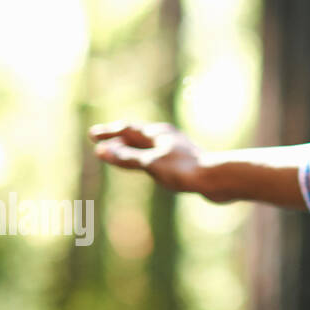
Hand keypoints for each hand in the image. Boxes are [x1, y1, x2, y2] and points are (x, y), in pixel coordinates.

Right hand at [88, 120, 205, 195]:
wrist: (216, 179)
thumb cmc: (183, 170)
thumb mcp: (150, 164)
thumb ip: (127, 157)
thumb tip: (102, 150)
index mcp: (158, 133)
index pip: (128, 130)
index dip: (109, 133)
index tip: (93, 135)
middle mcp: (167, 137)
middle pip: (137, 135)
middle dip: (118, 138)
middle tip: (101, 141)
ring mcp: (175, 148)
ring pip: (147, 145)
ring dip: (131, 147)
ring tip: (120, 151)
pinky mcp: (183, 160)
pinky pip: (156, 155)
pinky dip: (143, 157)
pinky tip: (147, 164)